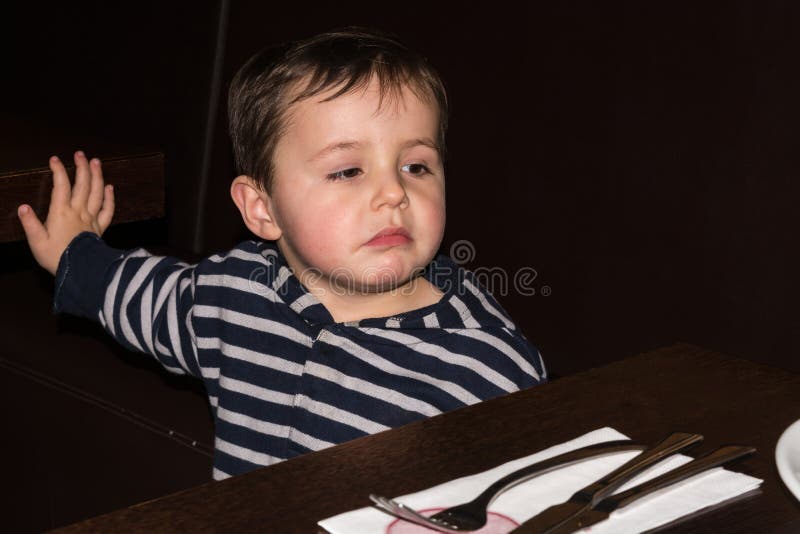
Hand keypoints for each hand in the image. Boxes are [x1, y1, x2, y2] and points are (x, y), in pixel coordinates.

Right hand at [17, 151, 114, 275]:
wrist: (81, 271)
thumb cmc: (57, 258)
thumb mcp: (37, 242)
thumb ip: (30, 224)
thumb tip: (23, 207)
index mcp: (61, 213)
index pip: (61, 186)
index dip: (58, 171)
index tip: (55, 159)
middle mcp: (78, 212)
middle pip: (83, 185)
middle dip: (81, 167)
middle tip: (80, 154)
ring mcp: (92, 219)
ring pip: (97, 193)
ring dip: (97, 176)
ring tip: (96, 162)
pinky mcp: (100, 228)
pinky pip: (108, 210)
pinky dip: (110, 198)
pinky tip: (110, 187)